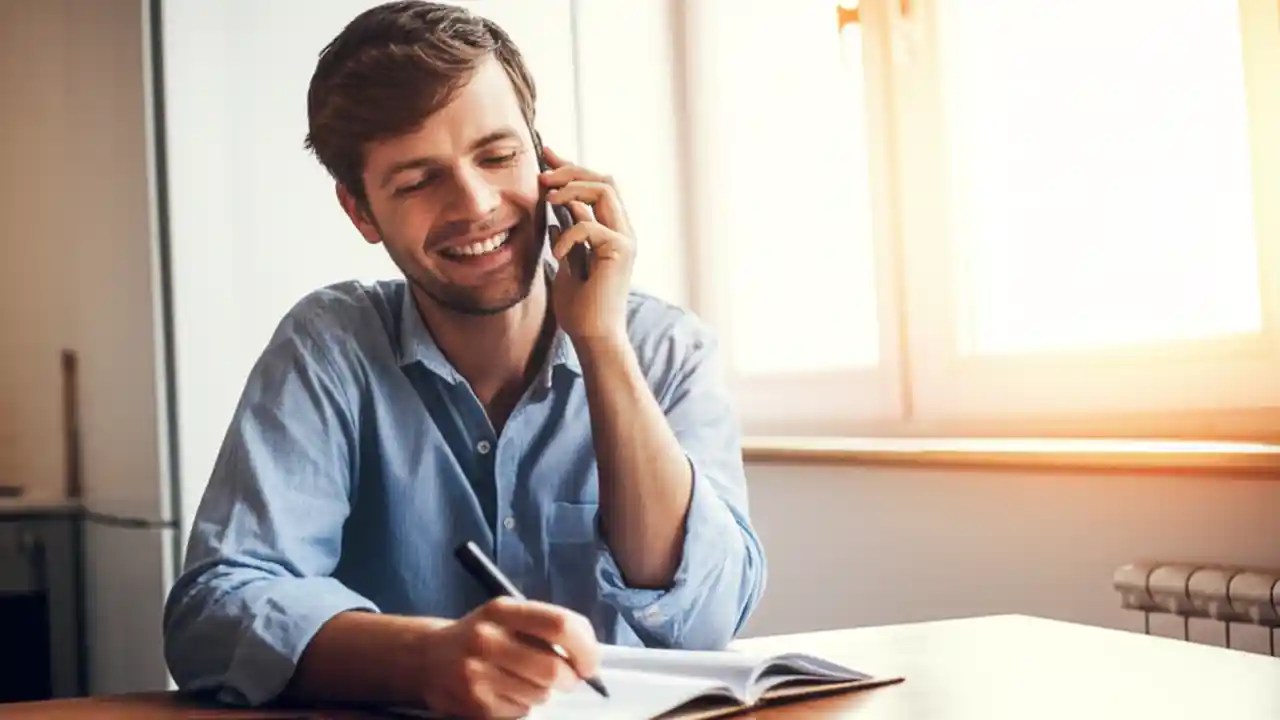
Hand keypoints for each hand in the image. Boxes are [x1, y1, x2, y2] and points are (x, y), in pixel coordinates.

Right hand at [411, 597, 600, 717]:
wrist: (428, 657)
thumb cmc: (483, 634)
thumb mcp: (508, 616)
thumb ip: (546, 628)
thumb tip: (588, 657)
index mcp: (503, 610)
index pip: (560, 625)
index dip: (585, 647)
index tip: (590, 662)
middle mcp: (487, 638)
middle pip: (553, 668)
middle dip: (569, 679)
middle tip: (566, 679)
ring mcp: (477, 674)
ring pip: (539, 694)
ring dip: (543, 692)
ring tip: (525, 680)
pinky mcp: (474, 704)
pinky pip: (521, 711)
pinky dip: (523, 705)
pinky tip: (506, 691)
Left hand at [539, 145, 635, 344]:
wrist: (592, 335)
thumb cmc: (580, 305)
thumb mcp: (568, 260)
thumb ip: (568, 235)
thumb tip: (558, 214)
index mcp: (612, 230)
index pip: (596, 187)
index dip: (571, 168)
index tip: (545, 156)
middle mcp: (623, 230)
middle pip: (604, 179)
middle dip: (571, 170)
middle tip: (542, 173)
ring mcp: (625, 239)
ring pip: (605, 190)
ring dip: (572, 188)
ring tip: (548, 199)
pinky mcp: (621, 252)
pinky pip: (591, 226)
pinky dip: (568, 234)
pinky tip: (556, 254)